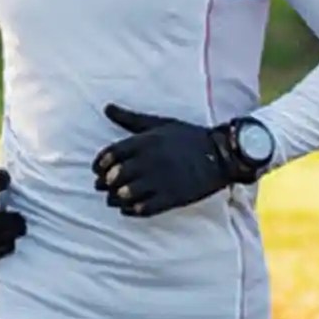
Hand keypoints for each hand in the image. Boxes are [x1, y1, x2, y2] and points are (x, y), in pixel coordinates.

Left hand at [92, 104, 236, 217]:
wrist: (220, 154)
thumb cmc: (187, 137)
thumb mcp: (159, 123)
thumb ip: (130, 118)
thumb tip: (106, 107)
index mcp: (145, 142)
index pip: (110, 154)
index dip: (99, 165)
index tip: (98, 170)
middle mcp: (150, 161)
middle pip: (115, 177)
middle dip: (105, 183)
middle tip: (104, 186)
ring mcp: (161, 181)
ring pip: (126, 195)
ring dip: (116, 198)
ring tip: (115, 198)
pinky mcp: (171, 198)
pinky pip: (143, 209)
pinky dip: (132, 210)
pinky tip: (130, 208)